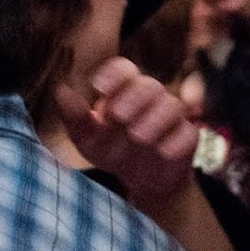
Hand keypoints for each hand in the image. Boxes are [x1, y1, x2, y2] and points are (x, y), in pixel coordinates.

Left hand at [55, 57, 200, 203]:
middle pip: (150, 85)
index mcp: (125, 91)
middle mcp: (151, 99)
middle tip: (118, 114)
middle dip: (135, 96)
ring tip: (138, 135)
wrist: (143, 181)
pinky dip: (177, 141)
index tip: (100, 87)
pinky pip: (189, 133)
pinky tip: (163, 151)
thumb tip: (60, 89)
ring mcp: (172, 118)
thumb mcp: (87, 139)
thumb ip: (75, 116)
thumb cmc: (113, 151)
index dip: (114, 73)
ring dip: (155, 118)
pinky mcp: (188, 138)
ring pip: (172, 106)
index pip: (124, 69)